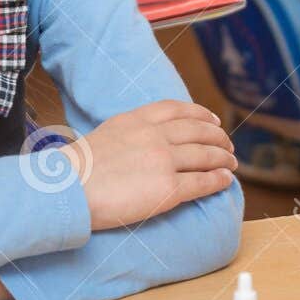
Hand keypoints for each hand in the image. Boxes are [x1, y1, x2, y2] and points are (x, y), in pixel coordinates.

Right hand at [60, 100, 235, 230]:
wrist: (67, 189)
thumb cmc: (75, 170)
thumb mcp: (103, 135)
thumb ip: (126, 133)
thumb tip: (136, 142)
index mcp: (136, 120)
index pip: (177, 110)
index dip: (200, 113)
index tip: (212, 119)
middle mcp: (154, 136)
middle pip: (198, 131)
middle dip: (218, 137)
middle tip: (228, 145)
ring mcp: (163, 161)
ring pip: (206, 155)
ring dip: (223, 159)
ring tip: (232, 164)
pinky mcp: (167, 189)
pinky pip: (202, 182)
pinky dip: (218, 180)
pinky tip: (225, 181)